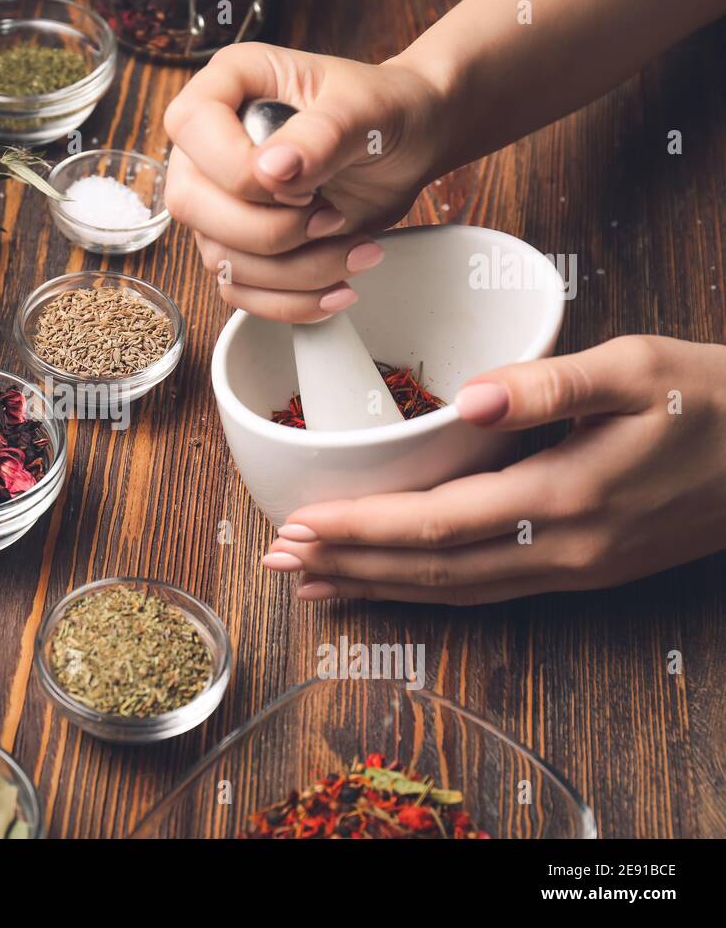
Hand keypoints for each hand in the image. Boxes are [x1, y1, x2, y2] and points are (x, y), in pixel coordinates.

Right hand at [163, 42, 449, 322]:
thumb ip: (320, 134)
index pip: (189, 127)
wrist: (411, 146)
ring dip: (295, 271)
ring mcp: (218, 201)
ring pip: (220, 258)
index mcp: (229, 85)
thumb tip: (271, 171)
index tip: (304, 184)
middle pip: (191, 204)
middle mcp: (209, 145)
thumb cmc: (387, 110)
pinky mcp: (237, 247)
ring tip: (357, 249)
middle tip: (333, 217)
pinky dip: (293, 300)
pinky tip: (340, 285)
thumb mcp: (365, 109)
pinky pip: (240, 291)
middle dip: (271, 231)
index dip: (238, 170)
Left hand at [262, 336, 725, 603]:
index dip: (361, 528)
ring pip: (453, 591)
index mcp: (563, 498)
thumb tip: (471, 399)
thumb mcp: (641, 369)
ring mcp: (572, 571)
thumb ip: (551, 385)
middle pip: (430, 570)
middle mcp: (559, 551)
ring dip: (377, 585)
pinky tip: (390, 583)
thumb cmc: (715, 401)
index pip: (435, 525)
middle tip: (279, 560)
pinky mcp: (580, 571)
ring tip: (314, 582)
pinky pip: (484, 590)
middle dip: (349, 564)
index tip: (299, 525)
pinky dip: (425, 589)